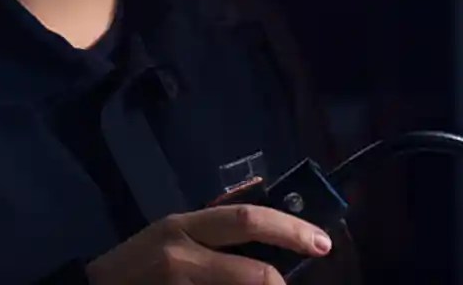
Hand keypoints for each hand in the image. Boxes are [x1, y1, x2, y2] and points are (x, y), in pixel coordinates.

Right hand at [84, 204, 332, 284]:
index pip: (245, 219)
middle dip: (287, 280)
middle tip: (310, 275)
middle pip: (252, 271)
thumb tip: (262, 187)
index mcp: (184, 225)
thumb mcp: (173, 229)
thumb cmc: (140, 260)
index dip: (290, 228)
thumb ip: (215, 218)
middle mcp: (182, 254)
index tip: (322, 241)